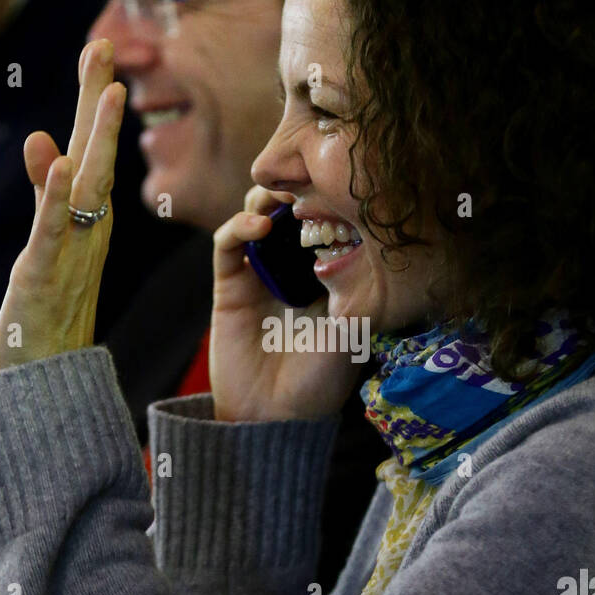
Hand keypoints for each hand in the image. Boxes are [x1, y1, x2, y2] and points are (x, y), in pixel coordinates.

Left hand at [0, 39, 124, 373]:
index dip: (96, 97)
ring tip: (108, 92)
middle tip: (105, 47)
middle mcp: (91, 227)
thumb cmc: (50, 310)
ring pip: (87, 186)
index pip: (93, 146)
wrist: (50, 377)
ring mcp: (72, 248)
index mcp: (93, 216)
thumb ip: (44, 190)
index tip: (100, 46)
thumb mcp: (47, 239)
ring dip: (97, 138)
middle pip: (98, 154)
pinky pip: (53, 228)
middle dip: (100, 100)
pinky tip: (60, 160)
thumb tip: (40, 137)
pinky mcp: (44, 272)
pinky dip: (55, 194)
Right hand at [210, 186, 364, 421]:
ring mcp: (259, 274)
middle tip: (309, 176)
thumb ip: (359, 288)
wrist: (274, 419)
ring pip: (257, 216)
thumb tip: (366, 236)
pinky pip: (228, 243)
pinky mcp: (229, 285)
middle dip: (298, 187)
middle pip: (291, 209)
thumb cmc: (320, 382)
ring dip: (268, 198)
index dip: (331, 198)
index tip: (343, 183)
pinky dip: (240, 226)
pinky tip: (259, 226)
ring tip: (284, 195)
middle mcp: (294, 269)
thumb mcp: (356, 332)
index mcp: (328, 276)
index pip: (328, 220)